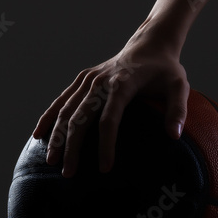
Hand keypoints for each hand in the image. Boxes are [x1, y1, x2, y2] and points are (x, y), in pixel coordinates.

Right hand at [31, 37, 189, 177]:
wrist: (149, 45)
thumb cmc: (166, 71)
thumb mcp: (179, 87)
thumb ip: (178, 111)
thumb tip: (175, 136)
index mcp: (123, 84)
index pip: (109, 119)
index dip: (106, 145)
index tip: (105, 168)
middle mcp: (101, 81)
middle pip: (81, 117)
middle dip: (73, 146)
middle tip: (69, 173)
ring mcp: (89, 79)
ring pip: (66, 110)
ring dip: (57, 136)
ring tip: (52, 162)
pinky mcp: (83, 79)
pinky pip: (62, 100)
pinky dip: (49, 117)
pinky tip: (38, 135)